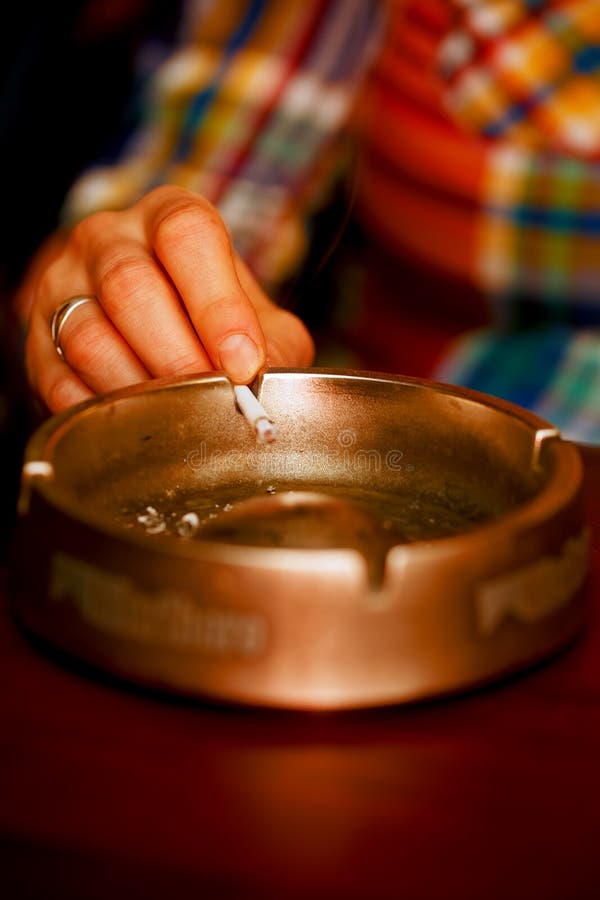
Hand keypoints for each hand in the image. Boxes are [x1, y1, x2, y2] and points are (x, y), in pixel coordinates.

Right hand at [24, 186, 313, 412]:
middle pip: (131, 287)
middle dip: (179, 358)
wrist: (153, 329)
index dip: (218, 305)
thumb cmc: (213, 323)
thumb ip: (273, 349)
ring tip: (179, 416)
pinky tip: (138, 423)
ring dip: (140, 388)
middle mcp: (108, 238)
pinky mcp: (37, 339)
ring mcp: (63, 284)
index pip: (188, 235)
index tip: (243, 363)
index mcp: (169, 217)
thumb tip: (270, 386)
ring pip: (89, 336)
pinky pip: (60, 380)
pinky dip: (104, 410)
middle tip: (212, 401)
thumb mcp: (260, 324)